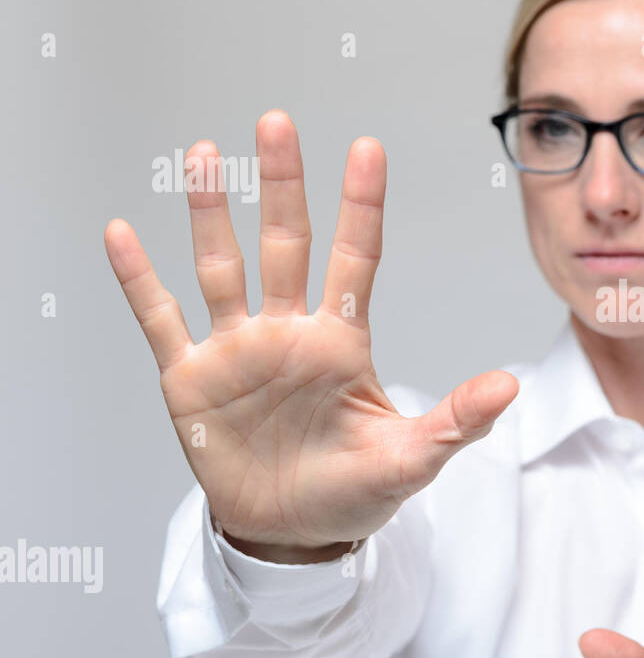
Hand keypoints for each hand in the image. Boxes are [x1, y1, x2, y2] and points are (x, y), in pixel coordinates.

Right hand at [105, 110, 517, 556]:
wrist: (292, 535)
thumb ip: (456, 421)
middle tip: (276, 122)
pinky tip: (121, 233)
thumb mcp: (411, 459)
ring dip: (208, 212)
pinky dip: (139, 279)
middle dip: (281, 184)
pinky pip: (159, 319)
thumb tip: (508, 387)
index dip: (361, 205)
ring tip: (200, 153)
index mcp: (342, 342)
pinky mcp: (190, 379)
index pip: (355, 258)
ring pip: (221, 266)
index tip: (368, 148)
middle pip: (285, 244)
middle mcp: (288, 332)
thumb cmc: (354, 492)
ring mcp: (237, 350)